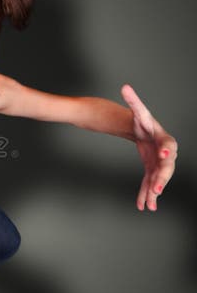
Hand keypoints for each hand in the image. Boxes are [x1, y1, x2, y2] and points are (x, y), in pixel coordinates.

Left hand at [121, 84, 177, 210]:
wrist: (143, 131)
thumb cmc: (142, 120)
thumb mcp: (138, 112)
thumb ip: (134, 101)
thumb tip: (125, 86)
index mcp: (164, 139)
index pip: (169, 145)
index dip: (167, 151)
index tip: (163, 155)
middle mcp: (165, 153)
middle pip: (166, 167)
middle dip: (162, 179)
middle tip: (156, 189)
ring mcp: (159, 164)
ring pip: (158, 180)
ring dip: (153, 192)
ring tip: (149, 205)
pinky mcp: (152, 171)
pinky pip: (149, 184)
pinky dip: (146, 194)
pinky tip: (142, 206)